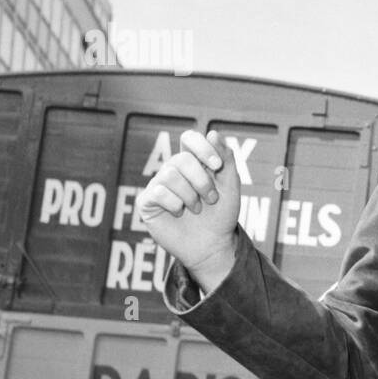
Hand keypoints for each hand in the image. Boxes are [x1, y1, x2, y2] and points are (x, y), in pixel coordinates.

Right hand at [137, 129, 240, 288]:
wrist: (213, 245)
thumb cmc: (221, 215)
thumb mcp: (231, 186)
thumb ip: (226, 160)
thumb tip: (214, 133)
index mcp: (193, 162)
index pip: (189, 138)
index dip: (202, 147)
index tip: (217, 166)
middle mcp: (173, 170)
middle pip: (181, 159)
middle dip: (201, 180)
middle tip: (212, 199)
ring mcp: (158, 185)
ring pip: (169, 175)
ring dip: (190, 195)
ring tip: (197, 209)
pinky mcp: (147, 202)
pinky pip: (158, 193)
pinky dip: (175, 204)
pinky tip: (180, 213)